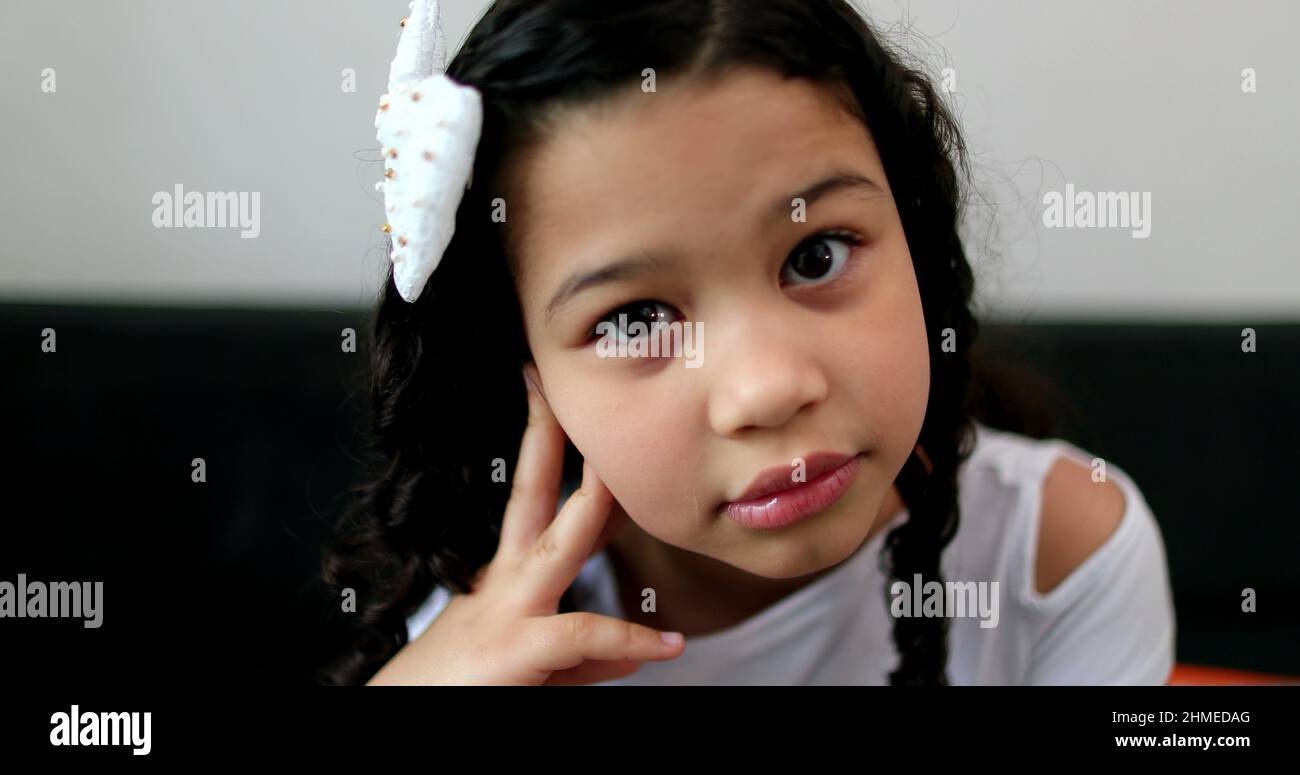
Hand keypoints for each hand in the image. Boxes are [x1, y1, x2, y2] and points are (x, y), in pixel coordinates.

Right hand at [367, 374, 684, 684]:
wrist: (392, 724)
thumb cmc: (454, 694)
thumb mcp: (525, 668)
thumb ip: (584, 659)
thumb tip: (636, 654)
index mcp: (506, 580)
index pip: (532, 498)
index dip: (544, 444)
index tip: (547, 391)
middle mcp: (506, 583)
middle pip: (533, 494)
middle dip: (550, 435)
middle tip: (560, 380)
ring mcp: (509, 611)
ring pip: (562, 544)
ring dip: (598, 505)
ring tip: (643, 479)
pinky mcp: (515, 650)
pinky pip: (583, 634)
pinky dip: (629, 639)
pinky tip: (665, 644)